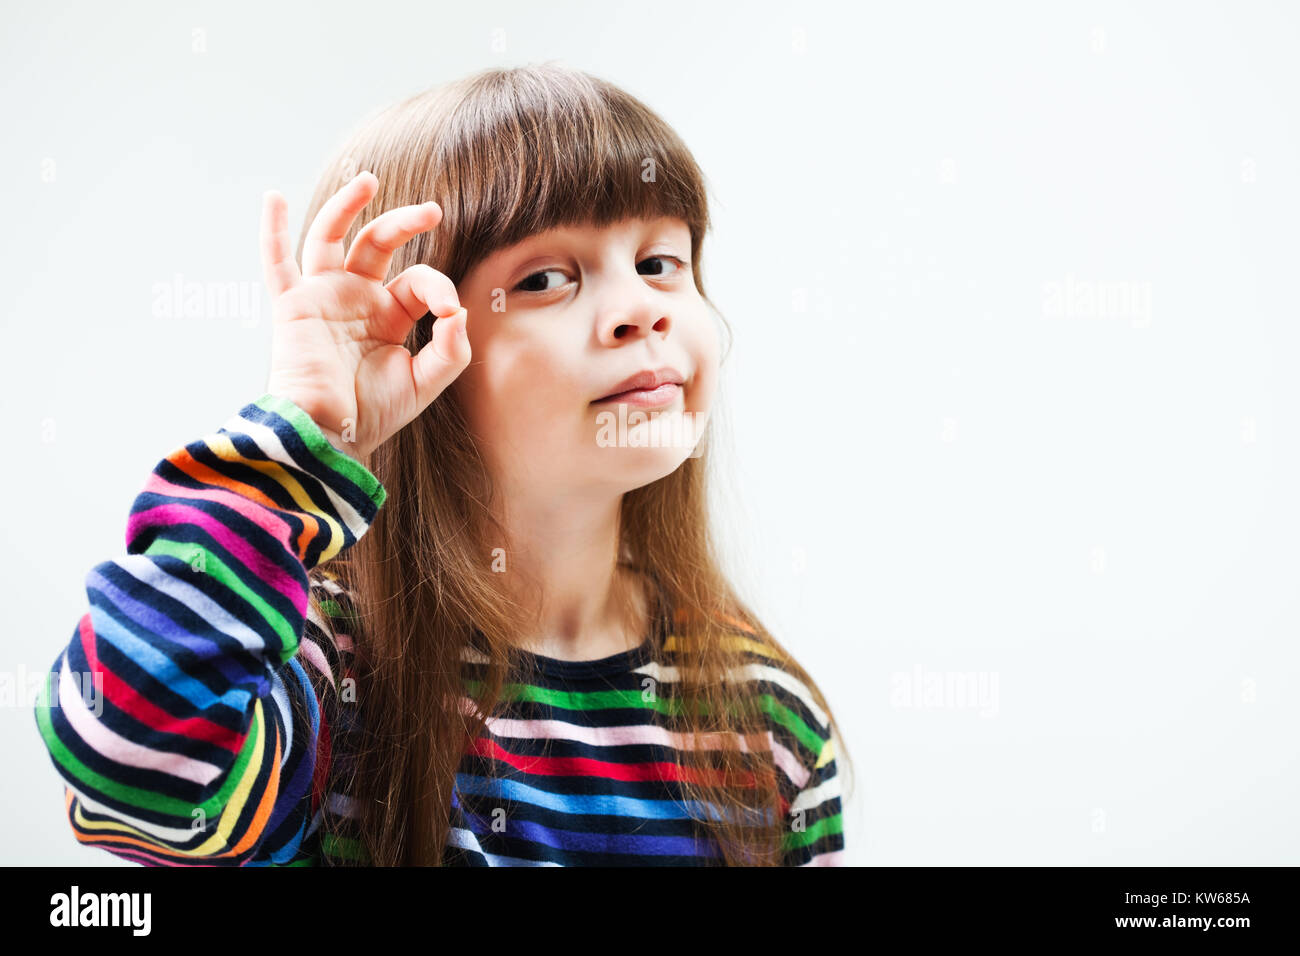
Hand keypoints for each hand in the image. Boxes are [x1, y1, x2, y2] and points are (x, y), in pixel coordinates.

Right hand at [259, 170, 469, 462]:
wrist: (328, 436)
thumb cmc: (372, 414)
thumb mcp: (424, 382)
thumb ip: (450, 350)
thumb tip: (459, 314)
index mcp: (389, 315)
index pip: (418, 282)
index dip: (439, 289)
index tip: (450, 312)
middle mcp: (356, 299)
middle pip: (378, 245)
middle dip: (404, 223)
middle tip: (432, 211)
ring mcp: (323, 297)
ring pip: (332, 237)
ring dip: (346, 205)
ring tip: (368, 180)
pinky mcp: (294, 307)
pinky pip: (277, 264)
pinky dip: (272, 231)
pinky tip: (272, 198)